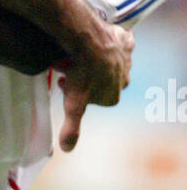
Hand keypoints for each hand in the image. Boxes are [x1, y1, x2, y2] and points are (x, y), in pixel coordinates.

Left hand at [56, 18, 132, 151]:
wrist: (89, 41)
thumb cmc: (82, 74)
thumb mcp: (72, 105)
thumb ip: (71, 128)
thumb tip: (67, 149)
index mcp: (113, 97)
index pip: (93, 98)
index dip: (76, 92)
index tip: (64, 84)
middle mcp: (124, 80)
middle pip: (100, 81)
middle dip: (84, 77)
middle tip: (67, 70)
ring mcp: (126, 61)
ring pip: (108, 63)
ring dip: (93, 61)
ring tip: (75, 55)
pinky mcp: (126, 42)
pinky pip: (121, 43)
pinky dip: (111, 42)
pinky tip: (100, 40)